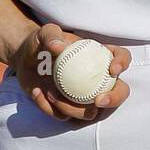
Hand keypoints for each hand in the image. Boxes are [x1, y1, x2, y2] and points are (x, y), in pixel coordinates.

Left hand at [9, 23, 131, 122]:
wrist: (26, 57)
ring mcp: (85, 97)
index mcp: (101, 56)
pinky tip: (37, 92)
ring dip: (72, 108)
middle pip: (119, 92)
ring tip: (51, 93)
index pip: (122, 58)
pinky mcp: (68, 108)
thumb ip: (51, 36)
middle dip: (114, 99)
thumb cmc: (42, 42)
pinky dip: (50, 108)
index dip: (123, 64)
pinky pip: (64, 116)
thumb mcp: (45, 33)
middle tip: (98, 100)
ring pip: (91, 113)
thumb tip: (58, 47)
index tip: (112, 69)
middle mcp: (99, 79)